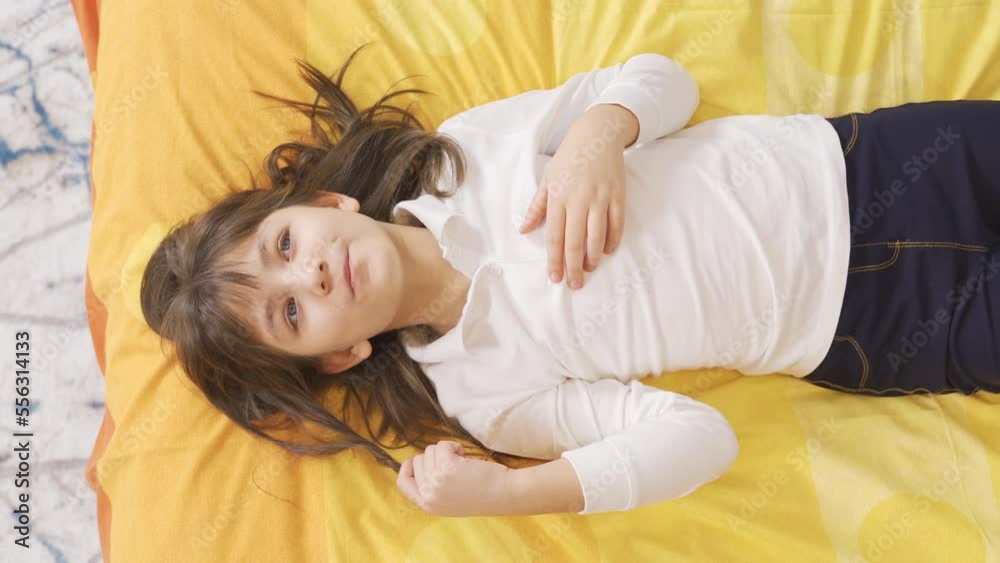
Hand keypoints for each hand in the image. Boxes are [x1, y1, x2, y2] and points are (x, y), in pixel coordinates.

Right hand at [396, 440, 513, 516]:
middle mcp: (428, 496)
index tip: (418, 460)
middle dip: (436, 457)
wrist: (503, 495)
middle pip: (418, 461)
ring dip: (446, 451)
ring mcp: (436, 482)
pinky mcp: (447, 468)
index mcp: (427, 505)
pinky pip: (441, 445)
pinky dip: (452, 445)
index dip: (408, 468)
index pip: (403, 483)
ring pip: (430, 451)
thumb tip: (417, 461)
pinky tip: (464, 456)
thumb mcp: (449, 498)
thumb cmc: (481, 493)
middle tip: (455, 466)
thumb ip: (432, 486)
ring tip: (463, 464)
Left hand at [518, 104, 634, 289]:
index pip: (554, 236)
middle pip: (575, 241)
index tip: (555, 277)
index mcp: (558, 198)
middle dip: (574, 267)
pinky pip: (617, 223)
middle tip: (574, 284)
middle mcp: (578, 199)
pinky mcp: (618, 194)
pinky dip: (613, 240)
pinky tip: (607, 251)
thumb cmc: (569, 158)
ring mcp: (600, 197)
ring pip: (596, 235)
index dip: (554, 260)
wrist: (596, 134)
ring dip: (593, 257)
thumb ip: (536, 207)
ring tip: (590, 269)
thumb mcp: (547, 179)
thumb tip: (523, 230)